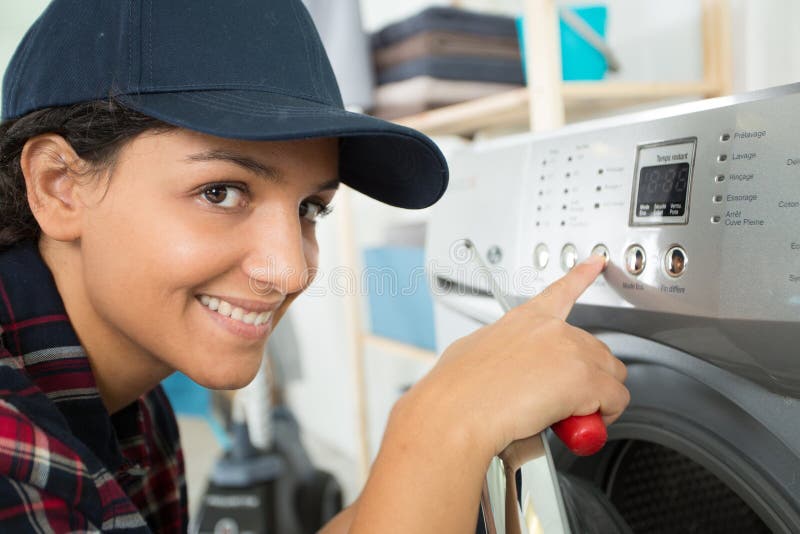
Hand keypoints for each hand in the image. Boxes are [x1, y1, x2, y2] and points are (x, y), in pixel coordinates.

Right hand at [404, 254, 629, 458]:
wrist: (458, 412)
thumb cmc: (457, 391)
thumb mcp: (474, 356)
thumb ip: (501, 355)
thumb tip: (502, 372)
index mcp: (524, 319)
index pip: (560, 291)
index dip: (583, 275)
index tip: (596, 262)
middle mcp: (551, 330)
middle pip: (595, 348)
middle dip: (588, 376)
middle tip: (563, 401)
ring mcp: (570, 352)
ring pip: (611, 375)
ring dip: (600, 397)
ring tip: (569, 415)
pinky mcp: (585, 380)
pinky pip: (616, 401)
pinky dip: (606, 416)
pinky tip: (581, 424)